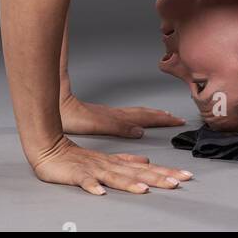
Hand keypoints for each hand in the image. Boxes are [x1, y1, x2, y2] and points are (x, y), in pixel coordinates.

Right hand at [32, 138, 193, 194]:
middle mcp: (108, 165)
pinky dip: (92, 186)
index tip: (185, 176)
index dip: (166, 172)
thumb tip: (147, 161)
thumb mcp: (106, 158)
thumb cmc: (77, 157)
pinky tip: (99, 193)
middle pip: (137, 173)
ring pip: (114, 177)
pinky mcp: (76, 174)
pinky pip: (84, 181)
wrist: (49, 148)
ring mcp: (93, 169)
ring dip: (129, 184)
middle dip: (158, 178)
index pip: (146, 169)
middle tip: (178, 182)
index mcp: (116, 163)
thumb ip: (126, 160)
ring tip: (145, 190)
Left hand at [60, 95, 186, 137]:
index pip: (145, 117)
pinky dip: (137, 116)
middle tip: (176, 118)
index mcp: (118, 117)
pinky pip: (127, 114)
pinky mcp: (103, 115)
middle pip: (144, 114)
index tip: (177, 120)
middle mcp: (117, 114)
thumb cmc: (75, 117)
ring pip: (136, 113)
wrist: (60, 107)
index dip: (162, 120)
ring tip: (162, 115)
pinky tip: (136, 121)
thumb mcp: (99, 125)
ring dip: (151, 115)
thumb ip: (120, 127)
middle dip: (161, 116)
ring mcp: (110, 114)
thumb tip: (140, 131)